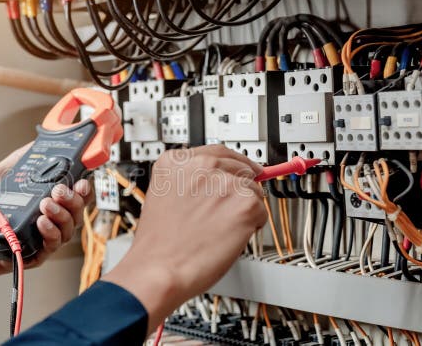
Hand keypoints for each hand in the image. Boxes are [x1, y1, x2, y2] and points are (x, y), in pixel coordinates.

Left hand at [0, 143, 91, 295]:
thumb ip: (18, 160)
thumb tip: (34, 143)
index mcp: (40, 199)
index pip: (72, 193)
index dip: (81, 187)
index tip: (80, 179)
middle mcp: (44, 218)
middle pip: (76, 211)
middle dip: (73, 199)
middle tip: (58, 190)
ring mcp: (40, 237)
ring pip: (68, 228)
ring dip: (62, 214)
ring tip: (46, 204)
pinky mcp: (34, 255)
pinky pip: (53, 245)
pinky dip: (51, 232)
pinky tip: (41, 222)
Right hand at [102, 145, 265, 330]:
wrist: (159, 270)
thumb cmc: (159, 245)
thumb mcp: (163, 196)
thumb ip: (189, 181)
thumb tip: (218, 179)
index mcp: (176, 161)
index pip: (217, 152)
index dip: (232, 165)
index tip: (241, 170)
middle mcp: (201, 165)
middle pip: (240, 167)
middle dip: (241, 188)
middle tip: (230, 211)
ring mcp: (224, 182)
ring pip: (254, 190)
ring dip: (245, 209)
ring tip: (220, 229)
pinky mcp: (244, 203)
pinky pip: (262, 211)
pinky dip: (252, 226)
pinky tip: (229, 237)